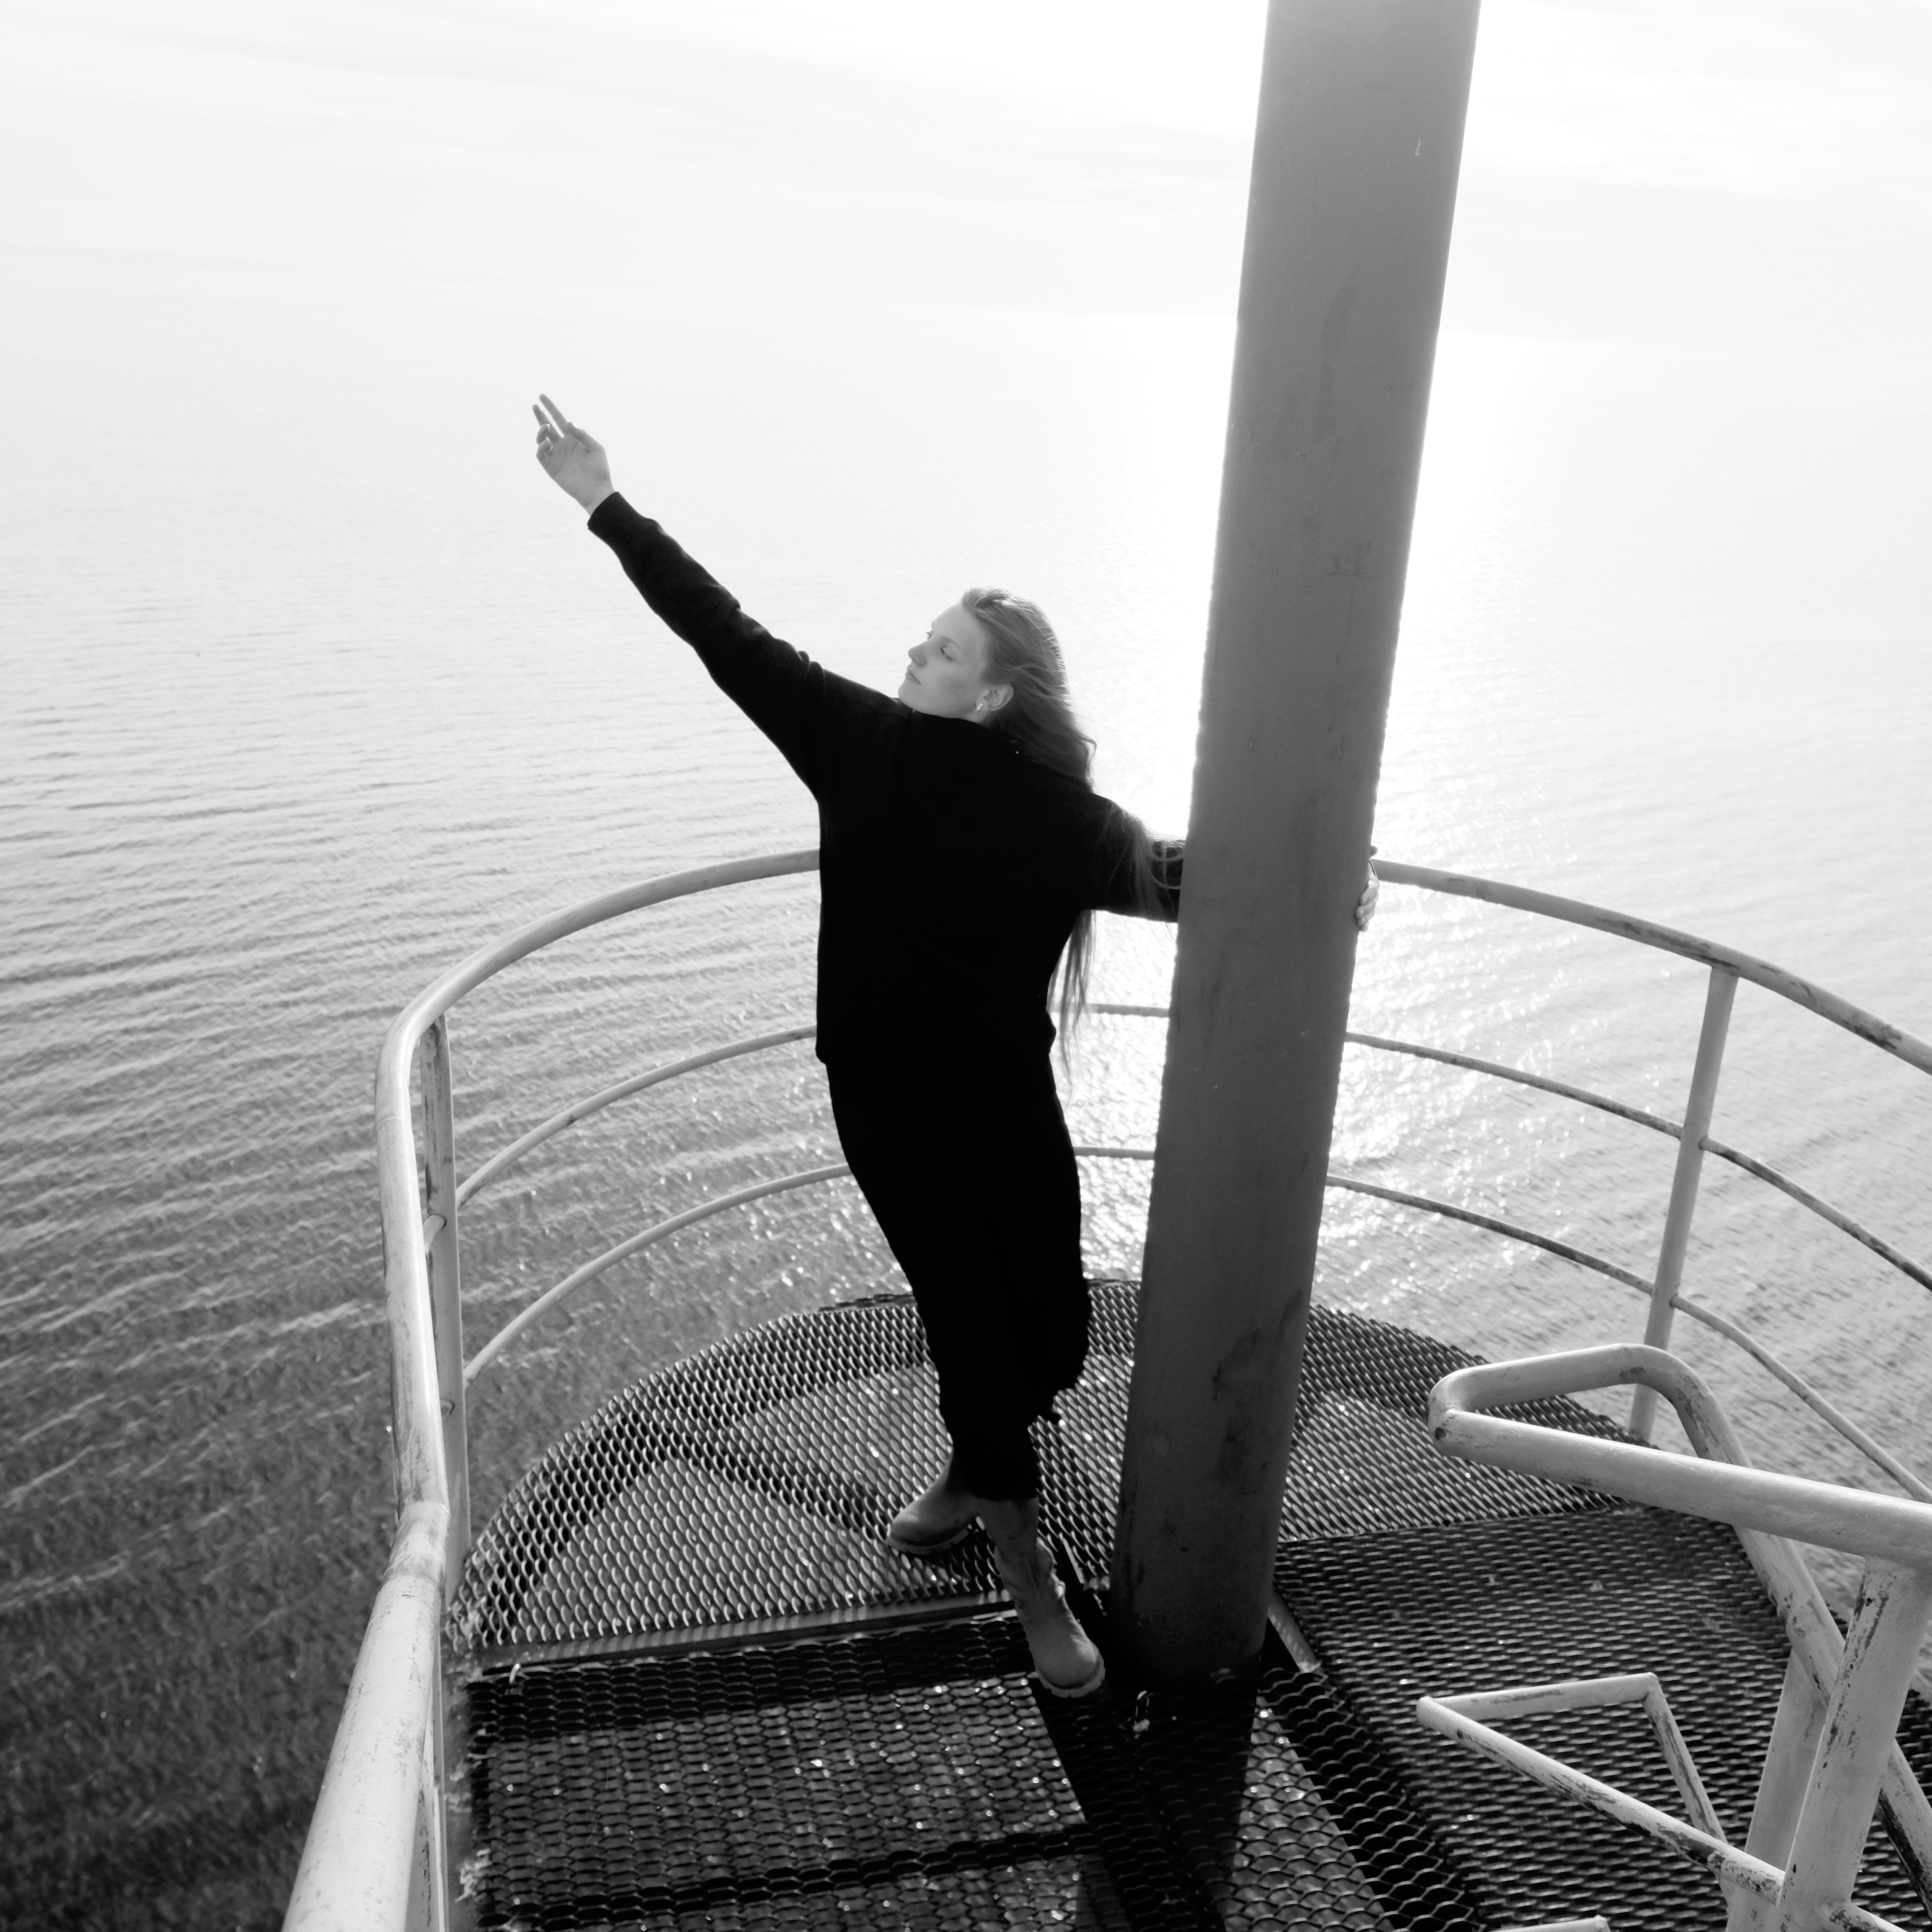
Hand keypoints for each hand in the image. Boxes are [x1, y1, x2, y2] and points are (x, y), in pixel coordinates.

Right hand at [533, 394, 613, 512]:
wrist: (596, 490)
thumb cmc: (599, 469)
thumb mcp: (596, 448)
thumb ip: (582, 435)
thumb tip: (569, 422)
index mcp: (573, 438)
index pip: (559, 419)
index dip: (551, 408)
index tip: (542, 397)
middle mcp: (562, 445)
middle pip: (547, 427)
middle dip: (540, 416)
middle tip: (535, 405)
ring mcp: (556, 456)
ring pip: (542, 439)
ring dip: (541, 431)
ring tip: (545, 427)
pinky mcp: (551, 467)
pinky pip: (541, 455)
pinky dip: (541, 448)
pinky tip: (546, 444)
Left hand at [1354, 859, 1379, 931]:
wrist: (1348, 878)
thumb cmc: (1352, 868)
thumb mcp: (1357, 861)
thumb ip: (1365, 854)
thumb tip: (1375, 848)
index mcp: (1371, 882)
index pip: (1373, 888)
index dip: (1368, 894)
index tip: (1361, 899)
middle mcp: (1372, 894)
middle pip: (1373, 902)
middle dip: (1366, 908)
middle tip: (1357, 912)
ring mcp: (1369, 904)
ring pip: (1371, 912)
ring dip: (1366, 917)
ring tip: (1358, 921)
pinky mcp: (1364, 912)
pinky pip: (1367, 920)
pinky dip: (1365, 925)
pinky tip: (1361, 929)